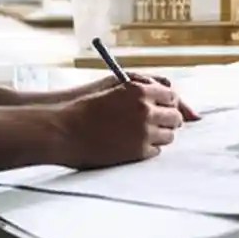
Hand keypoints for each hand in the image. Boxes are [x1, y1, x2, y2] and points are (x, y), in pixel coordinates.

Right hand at [53, 81, 185, 168]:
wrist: (62, 130)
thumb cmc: (85, 106)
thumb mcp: (115, 86)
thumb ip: (146, 87)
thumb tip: (176, 100)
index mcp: (140, 90)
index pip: (172, 96)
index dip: (167, 104)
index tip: (162, 108)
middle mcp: (145, 110)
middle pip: (175, 117)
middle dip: (166, 120)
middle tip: (152, 123)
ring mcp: (144, 132)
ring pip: (168, 136)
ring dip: (158, 135)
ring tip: (137, 134)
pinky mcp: (139, 151)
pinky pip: (156, 150)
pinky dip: (147, 148)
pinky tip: (130, 144)